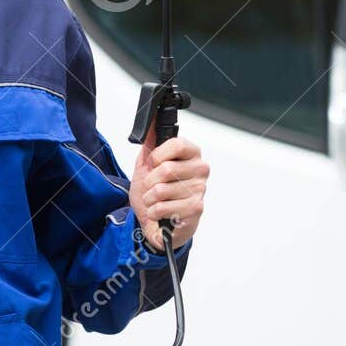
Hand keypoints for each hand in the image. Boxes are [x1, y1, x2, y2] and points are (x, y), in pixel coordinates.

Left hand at [129, 131, 206, 252]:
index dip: (158, 155)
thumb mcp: (146, 165)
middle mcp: (199, 170)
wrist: (154, 222)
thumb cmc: (154, 193)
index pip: (178, 144)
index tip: (152, 163)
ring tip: (155, 201)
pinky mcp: (195, 209)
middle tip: (151, 187)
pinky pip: (163, 207)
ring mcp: (199, 189)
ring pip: (162, 190)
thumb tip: (150, 122)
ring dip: (150, 199)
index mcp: (191, 154)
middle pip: (166, 168)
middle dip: (149, 181)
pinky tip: (160, 212)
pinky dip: (154, 211)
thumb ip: (150, 143)